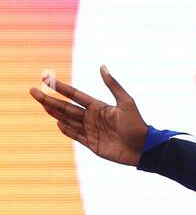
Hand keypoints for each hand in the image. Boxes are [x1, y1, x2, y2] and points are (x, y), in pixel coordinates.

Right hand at [29, 65, 147, 166]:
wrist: (142, 148)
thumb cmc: (136, 124)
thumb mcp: (126, 102)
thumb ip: (113, 85)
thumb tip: (102, 66)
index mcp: (99, 106)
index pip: (74, 95)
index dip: (60, 87)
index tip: (46, 79)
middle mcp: (92, 117)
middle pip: (66, 107)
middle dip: (49, 100)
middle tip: (33, 91)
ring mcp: (91, 130)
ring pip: (67, 120)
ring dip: (54, 112)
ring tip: (41, 103)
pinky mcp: (91, 143)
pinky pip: (75, 135)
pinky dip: (65, 129)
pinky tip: (56, 123)